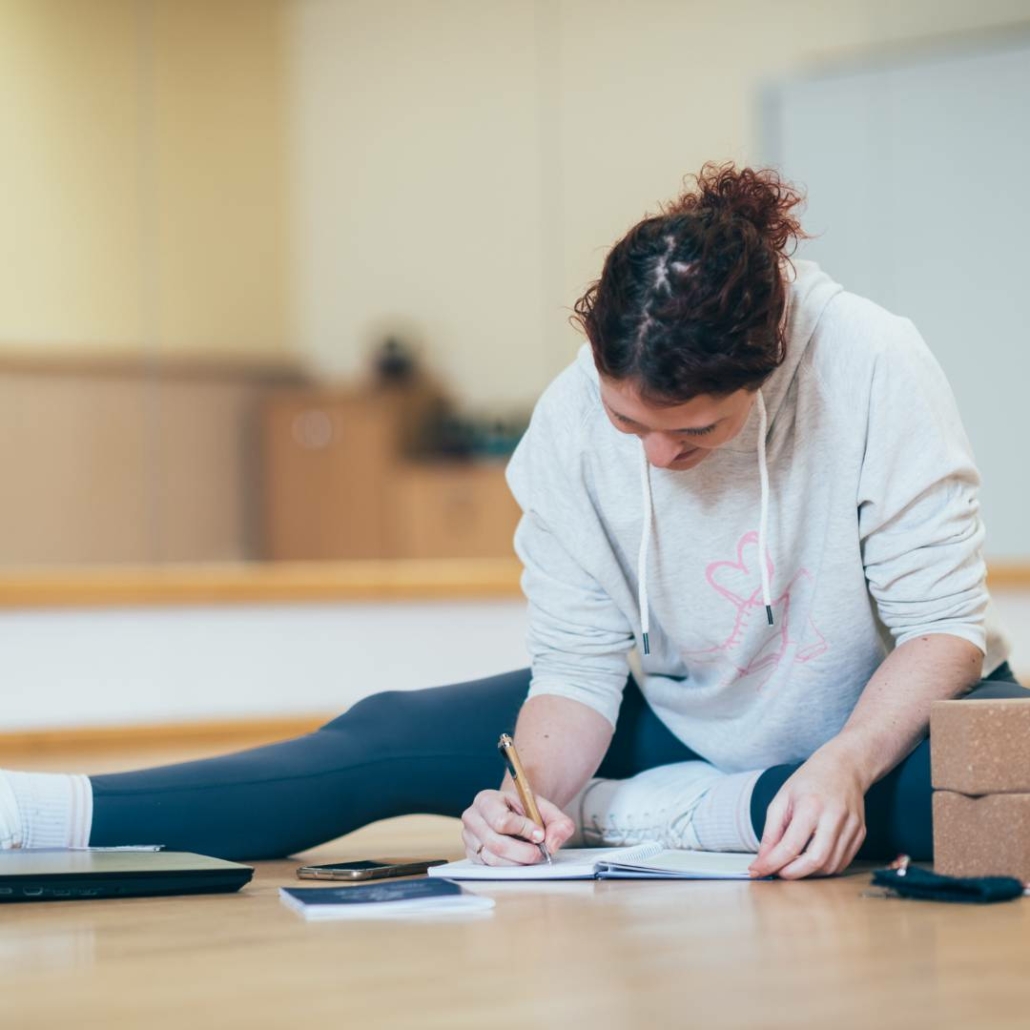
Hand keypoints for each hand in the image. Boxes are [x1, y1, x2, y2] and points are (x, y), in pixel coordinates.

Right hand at [461, 789, 575, 865]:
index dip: (524, 830)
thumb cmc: (527, 810)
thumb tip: (551, 845)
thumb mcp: (546, 809)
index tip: (540, 834)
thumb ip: (558, 823)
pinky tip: (519, 858)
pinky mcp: (472, 854)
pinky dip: (508, 866)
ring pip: (493, 859)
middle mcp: (472, 818)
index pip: (502, 821)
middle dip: (523, 852)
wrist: (514, 812)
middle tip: (540, 853)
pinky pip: (490, 867)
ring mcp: (469, 838)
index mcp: (486, 800)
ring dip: (517, 862)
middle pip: (496, 843)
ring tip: (531, 855)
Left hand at [748, 743, 868, 879]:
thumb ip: (771, 831)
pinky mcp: (861, 834)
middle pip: (815, 861)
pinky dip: (824, 868)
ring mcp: (852, 827)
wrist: (845, 766)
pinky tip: (811, 860)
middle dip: (792, 874)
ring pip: (830, 866)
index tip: (757, 871)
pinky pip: (843, 862)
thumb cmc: (809, 780)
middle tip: (777, 872)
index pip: (790, 846)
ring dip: (809, 873)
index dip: (772, 863)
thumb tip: (762, 860)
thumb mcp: (782, 798)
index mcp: (811, 806)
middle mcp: (835, 818)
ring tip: (793, 865)